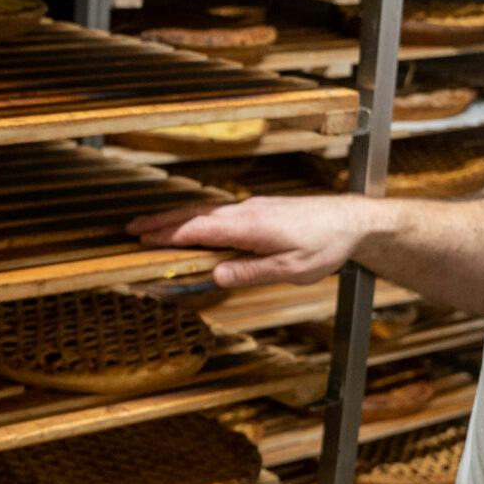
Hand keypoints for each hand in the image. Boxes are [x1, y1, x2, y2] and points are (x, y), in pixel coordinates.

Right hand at [128, 195, 378, 287]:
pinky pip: (217, 212)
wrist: (351, 220)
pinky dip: (195, 217)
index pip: (199, 229)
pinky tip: (190, 224)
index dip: (168, 234)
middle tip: (132, 229)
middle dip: (161, 222)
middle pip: (194, 215)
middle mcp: (245, 211)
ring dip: (176, 219)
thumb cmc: (325, 246)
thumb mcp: (290, 270)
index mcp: (249, 226)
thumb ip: (251, 272)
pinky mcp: (257, 209)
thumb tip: (215, 275)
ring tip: (151, 226)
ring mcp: (250, 207)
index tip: (143, 238)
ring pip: (204, 211)